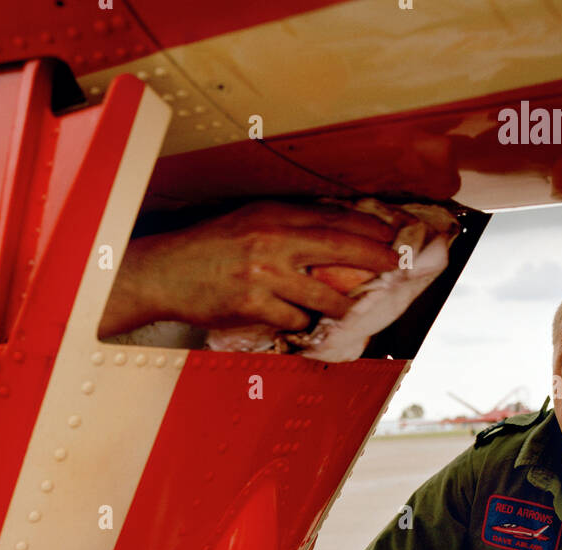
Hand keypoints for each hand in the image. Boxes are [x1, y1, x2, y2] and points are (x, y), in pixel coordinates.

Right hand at [101, 202, 399, 335]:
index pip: (332, 219)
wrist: (166, 272)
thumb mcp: (248, 222)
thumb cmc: (208, 248)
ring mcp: (265, 274)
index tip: (389, 238)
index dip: (366, 230)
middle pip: (339, 247)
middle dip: (374, 258)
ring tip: (347, 309)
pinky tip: (296, 320)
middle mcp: (273, 240)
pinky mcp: (254, 305)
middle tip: (395, 266)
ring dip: (339, 305)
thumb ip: (286, 224)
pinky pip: (294, 319)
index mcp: (273, 215)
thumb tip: (330, 233)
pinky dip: (299, 322)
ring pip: (321, 294)